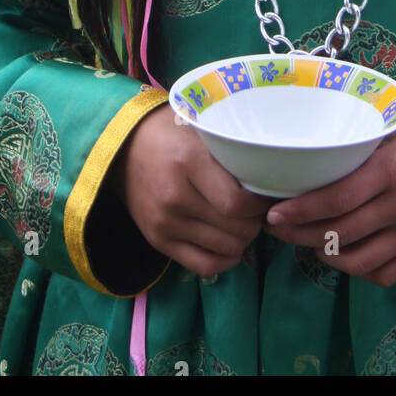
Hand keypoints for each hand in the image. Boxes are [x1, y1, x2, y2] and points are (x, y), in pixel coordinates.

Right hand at [107, 105, 272, 276]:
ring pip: (224, 249)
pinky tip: (231, 244)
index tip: (267, 193)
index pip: (238, 203)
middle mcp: (175, 197)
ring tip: (245, 222)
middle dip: (257, 222)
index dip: (261, 204)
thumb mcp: (202, 130)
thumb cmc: (171, 133)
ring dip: (244, 240)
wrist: (124, 148)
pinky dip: (225, 260)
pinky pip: (203, 266)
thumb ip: (231, 152)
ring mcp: (165, 223)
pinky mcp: (158, 241)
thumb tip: (271, 175)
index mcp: (189, 163)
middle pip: (235, 229)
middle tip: (259, 209)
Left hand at [263, 108, 395, 286]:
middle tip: (279, 228)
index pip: (336, 198)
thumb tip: (311, 148)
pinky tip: (343, 255)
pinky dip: (358, 270)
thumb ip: (358, 142)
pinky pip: (385, 274)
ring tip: (308, 242)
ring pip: (359, 261)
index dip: (300, 211)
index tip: (273, 213)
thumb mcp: (394, 128)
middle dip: (301, 234)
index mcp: (391, 171)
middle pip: (340, 232)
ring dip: (325, 255)